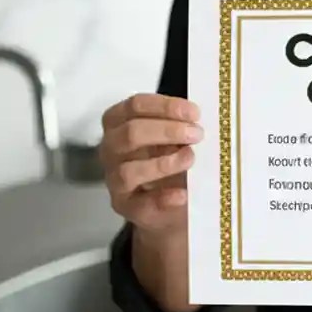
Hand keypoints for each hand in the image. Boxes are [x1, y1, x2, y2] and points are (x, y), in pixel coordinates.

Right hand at [99, 93, 202, 236]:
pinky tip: (183, 194)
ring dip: (163, 164)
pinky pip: (140, 203)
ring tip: (190, 159)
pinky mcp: (124, 206)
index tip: (194, 112)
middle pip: (130, 133)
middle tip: (197, 134)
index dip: (166, 106)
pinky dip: (163, 198)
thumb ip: (181, 126)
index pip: (135, 105)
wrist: (170, 204)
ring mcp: (114, 179)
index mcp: (120, 122)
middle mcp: (111, 148)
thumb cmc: (169, 159)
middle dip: (167, 131)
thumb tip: (199, 120)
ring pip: (128, 170)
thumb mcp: (173, 137)